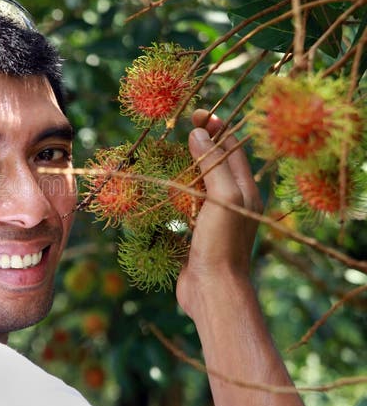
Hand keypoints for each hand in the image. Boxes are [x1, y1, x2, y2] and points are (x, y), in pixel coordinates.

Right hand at [176, 110, 261, 316]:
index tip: (195, 114)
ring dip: (183, 168)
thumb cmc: (222, 244)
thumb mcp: (223, 198)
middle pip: (216, 163)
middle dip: (199, 144)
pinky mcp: (197, 234)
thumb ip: (213, 164)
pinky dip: (173, 194)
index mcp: (246, 189)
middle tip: (176, 130)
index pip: (233, 148)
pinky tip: (159, 189)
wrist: (213, 291)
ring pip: (199, 184)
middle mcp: (233, 201)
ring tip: (165, 154)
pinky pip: (185, 206)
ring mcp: (215, 218)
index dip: (216, 128)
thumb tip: (199, 133)